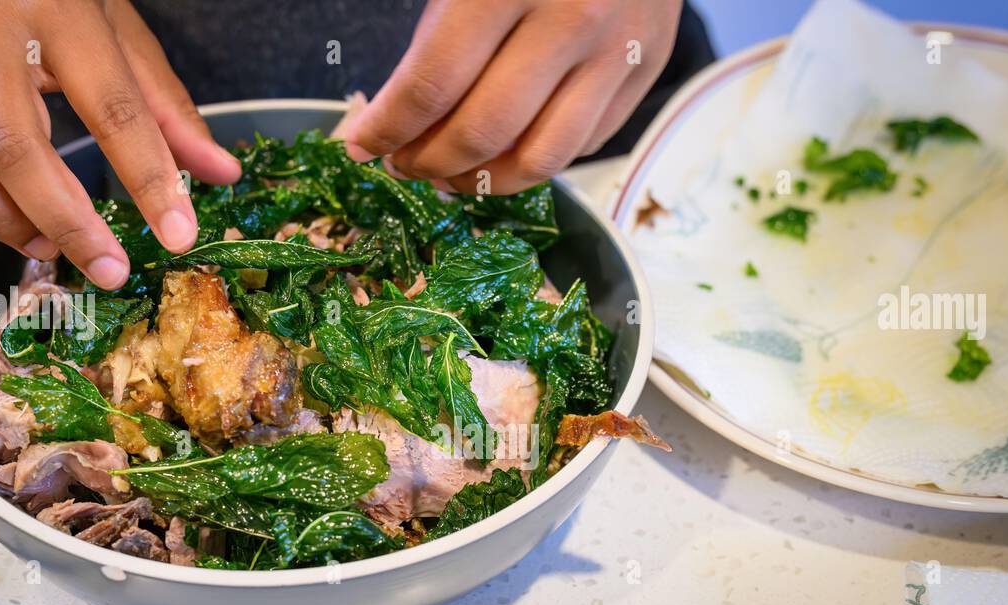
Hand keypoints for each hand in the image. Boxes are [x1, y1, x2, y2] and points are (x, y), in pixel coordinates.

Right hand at [0, 0, 241, 288]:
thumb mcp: (117, 30)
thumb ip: (167, 108)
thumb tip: (221, 174)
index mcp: (55, 10)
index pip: (113, 109)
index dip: (150, 181)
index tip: (179, 234)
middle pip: (16, 147)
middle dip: (67, 222)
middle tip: (108, 266)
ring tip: (45, 244)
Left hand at [343, 0, 682, 194]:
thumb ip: (433, 32)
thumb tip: (391, 116)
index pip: (434, 84)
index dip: (389, 127)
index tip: (361, 145)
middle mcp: (570, 20)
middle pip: (483, 132)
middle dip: (427, 163)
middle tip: (402, 164)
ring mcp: (616, 51)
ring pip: (540, 159)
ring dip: (482, 182)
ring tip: (449, 175)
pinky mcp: (646, 70)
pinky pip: (582, 145)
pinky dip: (534, 160)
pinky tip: (503, 152)